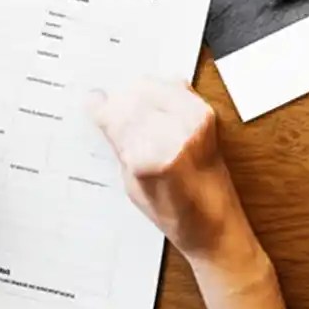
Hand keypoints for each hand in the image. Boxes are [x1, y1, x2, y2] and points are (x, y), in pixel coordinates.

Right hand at [90, 80, 302, 308]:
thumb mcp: (131, 186)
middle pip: (131, 94)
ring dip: (139, 95)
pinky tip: (158, 109)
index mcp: (148, 159)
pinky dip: (162, 93)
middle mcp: (173, 135)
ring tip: (137, 115)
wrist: (216, 223)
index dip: (99, 107)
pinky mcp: (207, 115)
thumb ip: (119, 145)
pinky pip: (174, 86)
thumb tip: (102, 111)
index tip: (92, 103)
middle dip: (119, 102)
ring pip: (151, 85)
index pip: (112, 114)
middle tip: (115, 114)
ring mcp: (194, 122)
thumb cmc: (174, 214)